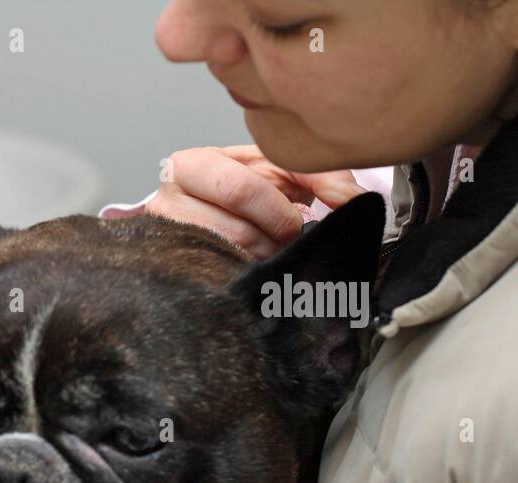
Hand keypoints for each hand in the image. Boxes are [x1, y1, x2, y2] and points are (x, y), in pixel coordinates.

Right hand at [148, 145, 365, 259]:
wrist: (199, 215)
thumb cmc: (241, 190)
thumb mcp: (277, 170)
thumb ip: (321, 176)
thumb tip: (354, 200)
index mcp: (192, 164)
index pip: (240, 191)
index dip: (278, 212)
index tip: (299, 221)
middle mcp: (167, 200)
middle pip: (234, 230)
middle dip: (272, 240)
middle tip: (288, 242)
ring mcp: (166, 238)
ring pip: (226, 259)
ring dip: (261, 261)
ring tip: (271, 254)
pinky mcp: (171, 267)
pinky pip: (215, 279)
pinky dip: (243, 275)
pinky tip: (251, 269)